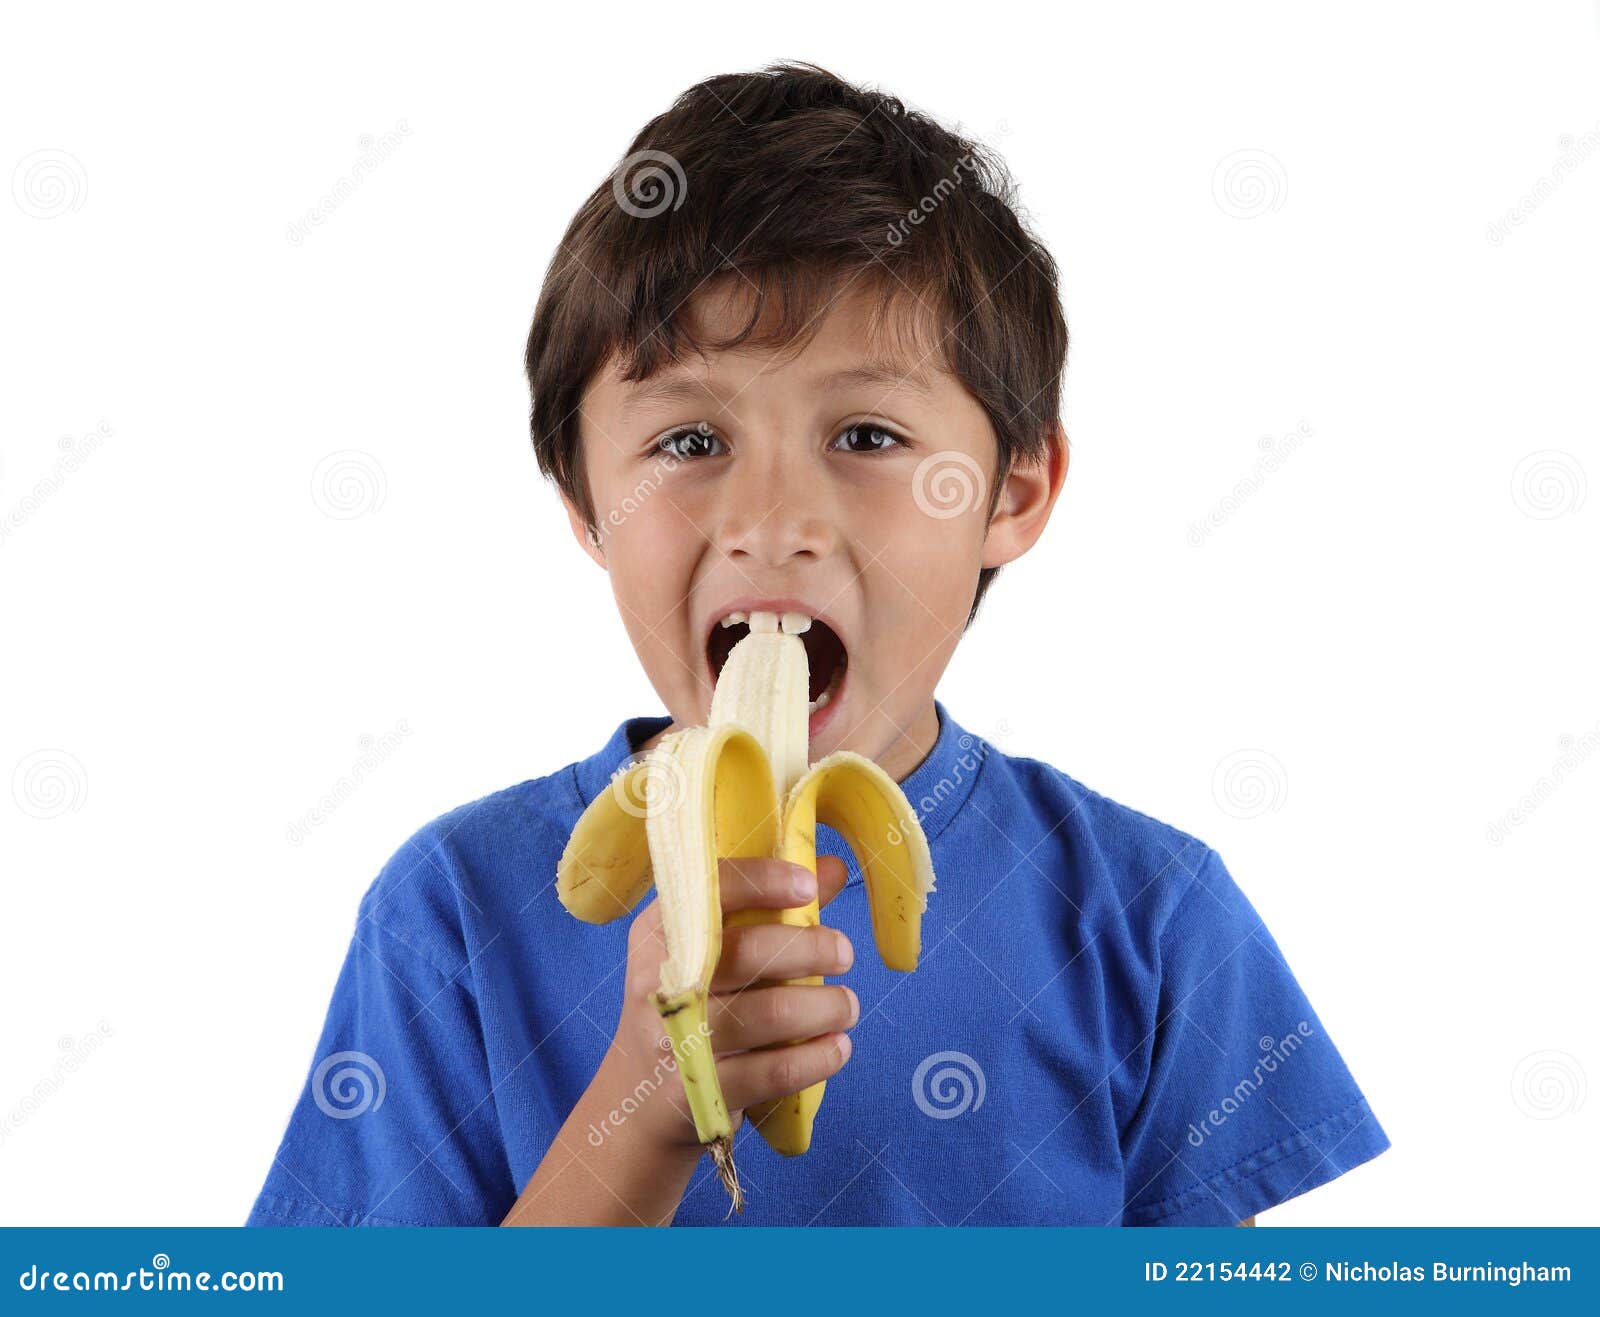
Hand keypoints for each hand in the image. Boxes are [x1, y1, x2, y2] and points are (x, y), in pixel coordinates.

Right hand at [602, 854, 856, 1155]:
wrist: (637, 1103)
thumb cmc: (688, 1010)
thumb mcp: (710, 955)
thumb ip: (770, 909)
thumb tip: (832, 869)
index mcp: (660, 933)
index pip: (712, 889)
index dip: (765, 880)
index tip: (809, 886)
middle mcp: (662, 981)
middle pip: (751, 951)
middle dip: (812, 948)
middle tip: (845, 953)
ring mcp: (678, 1041)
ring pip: (771, 1012)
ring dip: (825, 1007)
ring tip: (847, 1006)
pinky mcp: (701, 1093)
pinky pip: (774, 1070)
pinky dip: (817, 1057)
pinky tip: (837, 1047)